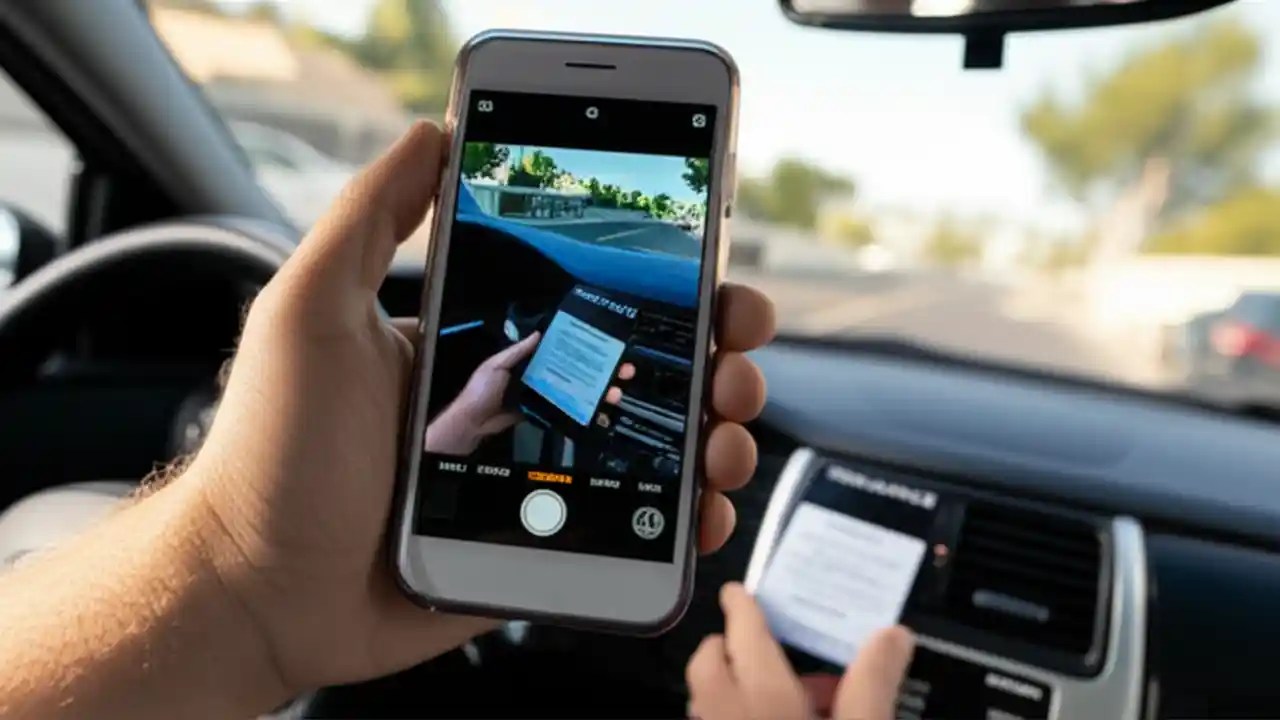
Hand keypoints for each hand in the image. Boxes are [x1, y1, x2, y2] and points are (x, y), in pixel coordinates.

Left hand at [181, 122, 775, 699]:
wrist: (255, 589)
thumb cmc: (271, 451)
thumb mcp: (309, 309)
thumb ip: (369, 216)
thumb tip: (431, 134)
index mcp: (478, 350)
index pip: (594, 305)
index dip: (663, 289)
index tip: (709, 275)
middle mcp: (517, 411)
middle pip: (644, 377)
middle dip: (713, 358)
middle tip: (734, 352)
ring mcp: (534, 485)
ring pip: (654, 454)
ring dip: (716, 436)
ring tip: (725, 434)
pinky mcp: (540, 551)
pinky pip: (632, 533)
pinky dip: (684, 522)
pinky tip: (702, 508)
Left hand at [424, 331, 636, 453]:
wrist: (472, 423)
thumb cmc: (480, 392)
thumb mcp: (496, 365)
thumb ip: (517, 351)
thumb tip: (538, 334)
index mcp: (528, 361)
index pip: (560, 351)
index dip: (582, 349)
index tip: (604, 346)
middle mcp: (539, 375)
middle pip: (576, 371)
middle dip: (601, 371)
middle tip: (622, 370)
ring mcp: (543, 394)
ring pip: (576, 390)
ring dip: (597, 391)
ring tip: (615, 391)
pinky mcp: (542, 411)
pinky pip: (565, 409)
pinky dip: (582, 410)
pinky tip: (597, 410)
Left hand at [686, 584, 914, 719]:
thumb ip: (873, 683)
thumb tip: (892, 637)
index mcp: (764, 698)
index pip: (743, 633)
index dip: (741, 607)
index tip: (739, 592)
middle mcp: (726, 715)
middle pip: (706, 665)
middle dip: (725, 646)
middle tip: (756, 641)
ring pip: (705, 699)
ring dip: (731, 685)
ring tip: (779, 691)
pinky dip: (735, 713)